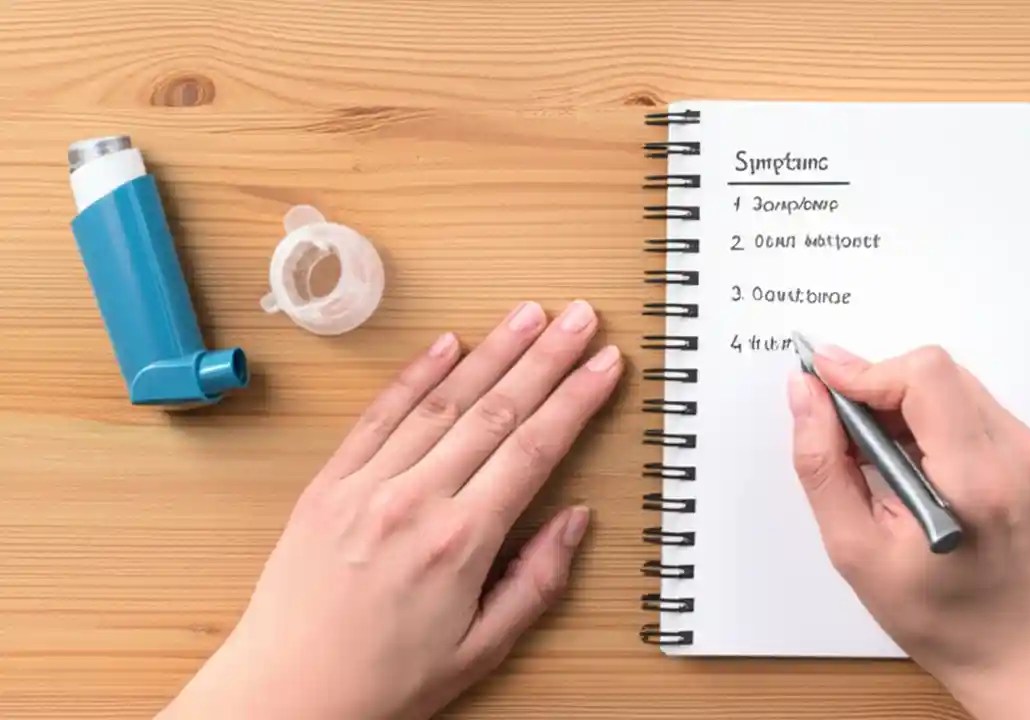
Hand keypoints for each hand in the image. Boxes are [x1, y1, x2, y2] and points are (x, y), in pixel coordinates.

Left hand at [159, 300, 622, 719]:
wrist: (286, 694)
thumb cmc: (382, 682)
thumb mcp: (481, 650)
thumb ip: (536, 581)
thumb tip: (574, 520)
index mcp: (460, 544)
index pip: (535, 449)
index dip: (576, 399)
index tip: (604, 364)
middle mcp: (414, 502)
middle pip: (496, 411)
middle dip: (546, 357)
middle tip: (579, 318)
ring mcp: (367, 486)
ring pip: (442, 401)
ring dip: (491, 351)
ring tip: (527, 316)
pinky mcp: (328, 483)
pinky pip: (377, 415)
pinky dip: (414, 375)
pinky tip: (446, 344)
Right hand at [787, 345, 1029, 719]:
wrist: (1015, 650)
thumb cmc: (940, 617)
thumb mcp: (855, 550)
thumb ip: (822, 465)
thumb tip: (805, 394)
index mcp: (976, 482)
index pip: (923, 378)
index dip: (864, 370)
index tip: (819, 380)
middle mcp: (1015, 455)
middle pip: (934, 372)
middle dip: (876, 387)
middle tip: (839, 430)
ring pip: (949, 380)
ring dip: (899, 401)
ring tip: (873, 456)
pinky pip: (966, 402)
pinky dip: (925, 417)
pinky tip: (906, 462)